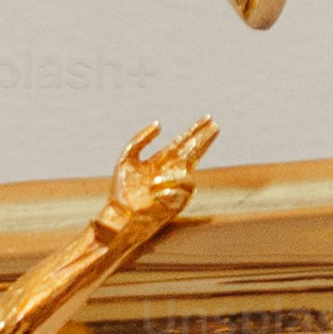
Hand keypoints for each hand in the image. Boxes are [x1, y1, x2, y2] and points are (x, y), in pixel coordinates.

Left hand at [103, 117, 218, 229]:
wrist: (118, 215)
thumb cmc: (122, 191)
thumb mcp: (127, 158)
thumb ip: (140, 140)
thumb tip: (160, 124)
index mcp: (162, 160)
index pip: (183, 142)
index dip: (196, 130)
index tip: (208, 117)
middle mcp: (172, 171)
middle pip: (194, 152)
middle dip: (204, 139)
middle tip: (214, 126)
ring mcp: (176, 188)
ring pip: (187, 177)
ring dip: (171, 179)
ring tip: (152, 184)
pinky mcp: (176, 204)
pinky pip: (180, 194)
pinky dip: (167, 191)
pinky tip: (155, 193)